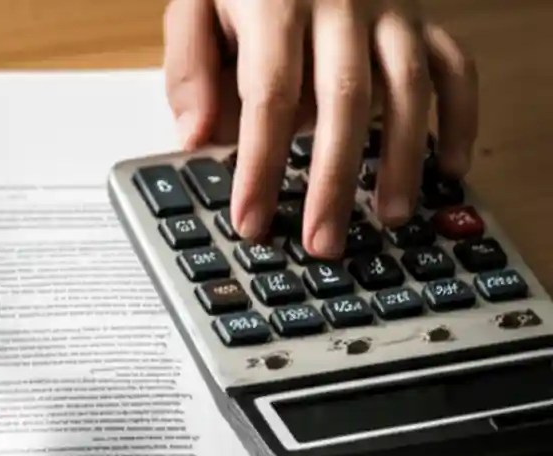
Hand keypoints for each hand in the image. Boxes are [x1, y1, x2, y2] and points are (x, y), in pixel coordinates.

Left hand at [163, 0, 478, 258]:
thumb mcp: (196, 5)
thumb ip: (189, 68)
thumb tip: (195, 139)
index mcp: (277, 4)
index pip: (270, 96)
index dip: (260, 164)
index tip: (251, 220)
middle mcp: (341, 4)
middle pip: (344, 101)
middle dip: (334, 180)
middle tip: (322, 240)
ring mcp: (388, 10)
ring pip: (408, 88)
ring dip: (402, 159)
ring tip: (390, 217)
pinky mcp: (421, 17)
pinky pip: (454, 66)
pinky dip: (459, 117)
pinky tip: (448, 167)